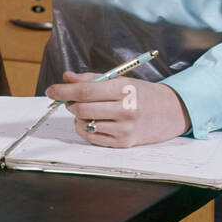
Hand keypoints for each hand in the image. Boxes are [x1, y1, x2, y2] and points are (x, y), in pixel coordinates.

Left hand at [45, 72, 190, 146]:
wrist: (170, 112)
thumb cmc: (142, 93)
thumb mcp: (121, 79)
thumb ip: (92, 79)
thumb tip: (66, 77)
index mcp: (125, 89)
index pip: (86, 90)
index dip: (64, 90)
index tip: (51, 90)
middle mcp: (125, 110)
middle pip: (82, 108)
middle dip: (69, 103)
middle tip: (69, 98)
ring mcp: (125, 129)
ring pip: (85, 124)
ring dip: (78, 116)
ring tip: (87, 109)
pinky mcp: (123, 144)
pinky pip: (92, 137)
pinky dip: (85, 128)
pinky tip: (92, 120)